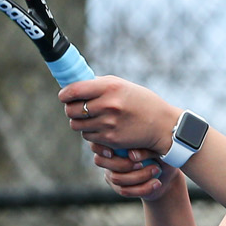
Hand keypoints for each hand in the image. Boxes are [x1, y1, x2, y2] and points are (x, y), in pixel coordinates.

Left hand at [58, 75, 176, 154]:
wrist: (161, 125)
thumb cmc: (140, 101)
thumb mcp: (122, 85)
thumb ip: (98, 85)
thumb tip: (74, 85)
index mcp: (110, 87)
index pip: (74, 91)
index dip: (64, 94)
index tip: (64, 96)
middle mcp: (108, 105)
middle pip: (71, 110)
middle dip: (70, 109)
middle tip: (76, 108)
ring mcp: (108, 124)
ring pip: (77, 126)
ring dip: (80, 122)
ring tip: (90, 118)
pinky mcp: (110, 139)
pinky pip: (88, 137)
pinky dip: (90, 133)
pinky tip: (101, 128)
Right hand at [91, 142, 180, 200]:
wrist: (165, 174)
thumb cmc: (160, 154)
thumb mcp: (157, 148)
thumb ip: (144, 149)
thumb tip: (131, 155)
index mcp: (114, 142)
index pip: (96, 144)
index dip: (99, 148)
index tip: (112, 152)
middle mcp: (108, 158)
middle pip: (102, 162)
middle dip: (124, 164)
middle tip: (144, 163)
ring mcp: (111, 173)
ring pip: (116, 178)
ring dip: (138, 176)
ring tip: (156, 170)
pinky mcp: (119, 187)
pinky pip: (125, 191)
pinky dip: (143, 188)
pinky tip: (156, 183)